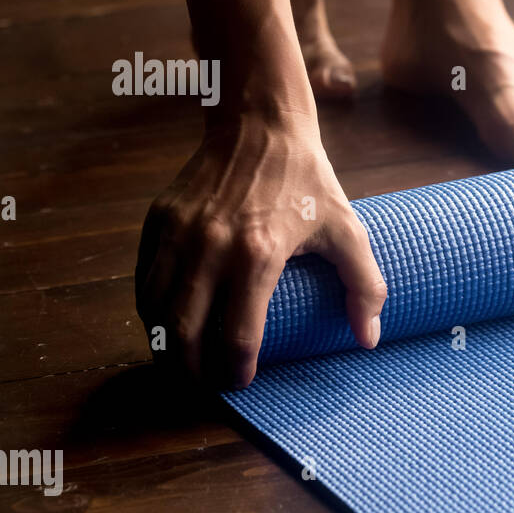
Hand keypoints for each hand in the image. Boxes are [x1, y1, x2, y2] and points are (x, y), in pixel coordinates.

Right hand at [136, 112, 386, 387]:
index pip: (237, 335)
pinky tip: (165, 325)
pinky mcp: (159, 219)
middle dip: (191, 371)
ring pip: (155, 309)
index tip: (241, 383)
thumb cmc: (308, 182)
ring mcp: (179, 232)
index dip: (237, 370)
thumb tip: (369, 339)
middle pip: (185, 331)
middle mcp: (211, 246)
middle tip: (204, 386)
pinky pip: (144, 278)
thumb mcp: (347, 228)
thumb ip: (364, 285)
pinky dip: (149, 309)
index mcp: (259, 253)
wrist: (260, 125)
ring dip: (164, 345)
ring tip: (181, 364)